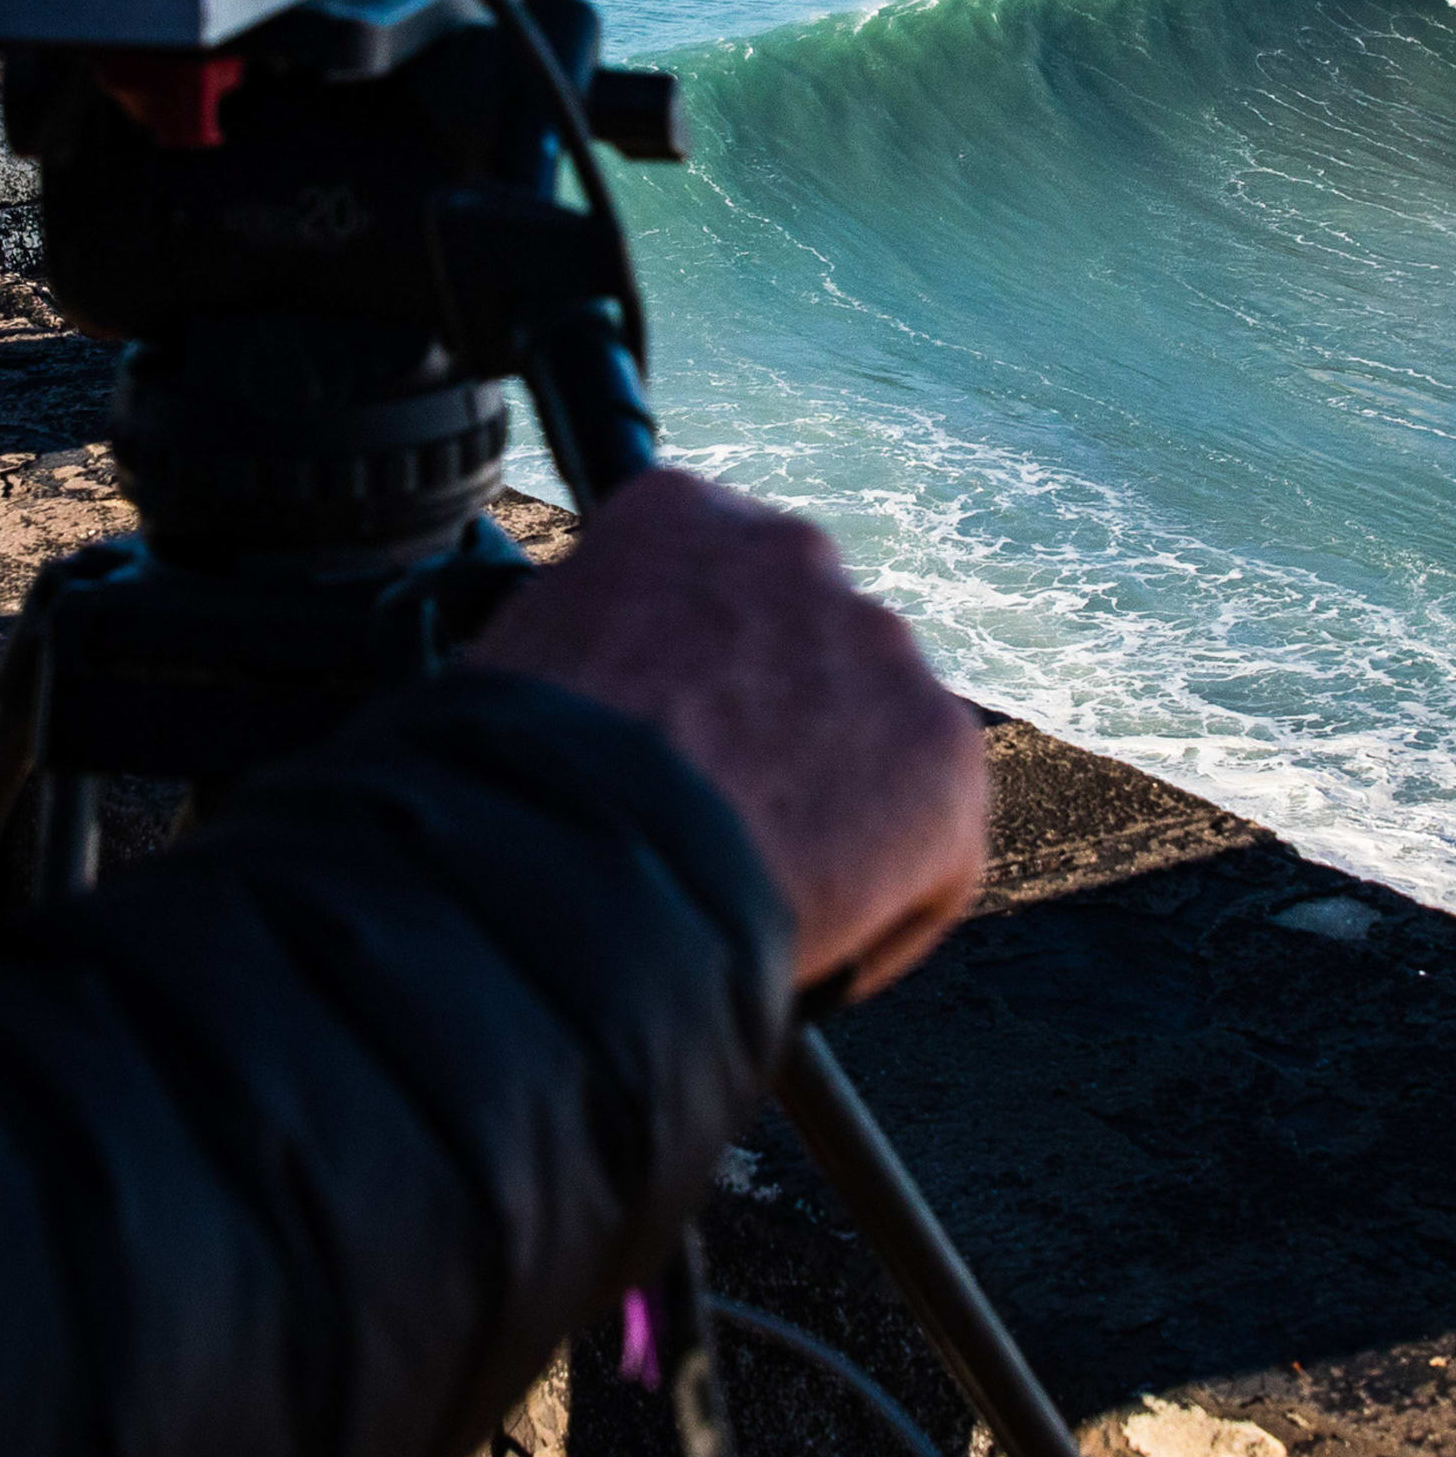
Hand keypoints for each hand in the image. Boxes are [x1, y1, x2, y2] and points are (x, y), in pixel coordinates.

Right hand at [477, 471, 989, 999]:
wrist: (574, 872)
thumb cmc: (512, 786)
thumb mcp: (518, 668)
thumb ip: (590, 651)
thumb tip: (605, 704)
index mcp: (675, 514)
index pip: (714, 578)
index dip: (694, 673)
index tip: (678, 733)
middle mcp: (790, 552)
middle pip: (804, 649)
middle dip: (774, 729)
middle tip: (719, 819)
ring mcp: (876, 644)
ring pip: (873, 736)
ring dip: (833, 803)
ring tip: (761, 891)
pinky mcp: (942, 749)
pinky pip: (931, 839)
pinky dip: (889, 898)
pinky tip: (818, 942)